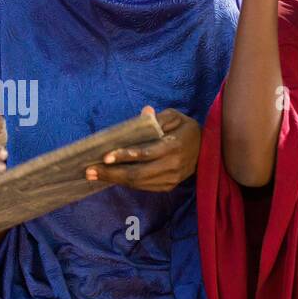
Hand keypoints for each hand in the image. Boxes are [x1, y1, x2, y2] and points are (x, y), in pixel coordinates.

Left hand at [84, 106, 200, 191]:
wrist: (207, 150)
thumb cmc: (186, 129)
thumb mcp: (175, 117)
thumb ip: (159, 117)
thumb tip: (145, 112)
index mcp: (174, 146)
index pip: (146, 154)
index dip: (125, 156)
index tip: (106, 157)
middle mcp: (173, 166)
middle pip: (138, 174)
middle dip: (112, 173)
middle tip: (90, 171)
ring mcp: (171, 179)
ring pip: (139, 183)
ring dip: (115, 180)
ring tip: (94, 175)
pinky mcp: (168, 186)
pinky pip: (144, 187)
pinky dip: (126, 183)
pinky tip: (111, 177)